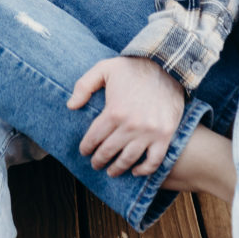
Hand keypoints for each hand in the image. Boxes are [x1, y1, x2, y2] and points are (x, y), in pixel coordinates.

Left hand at [68, 57, 184, 175]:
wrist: (167, 66)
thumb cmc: (133, 67)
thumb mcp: (104, 68)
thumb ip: (84, 86)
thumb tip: (71, 106)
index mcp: (114, 111)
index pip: (94, 138)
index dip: (86, 147)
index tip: (84, 151)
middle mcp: (130, 126)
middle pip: (108, 151)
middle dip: (98, 160)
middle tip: (95, 163)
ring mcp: (149, 133)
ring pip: (128, 160)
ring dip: (117, 169)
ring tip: (111, 171)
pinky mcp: (165, 135)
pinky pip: (154, 161)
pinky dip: (144, 170)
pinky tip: (135, 171)